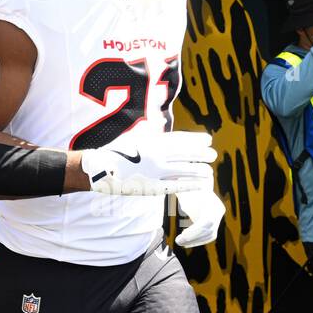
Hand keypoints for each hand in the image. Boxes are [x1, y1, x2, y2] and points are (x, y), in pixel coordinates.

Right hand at [81, 130, 215, 195]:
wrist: (99, 169)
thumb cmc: (115, 152)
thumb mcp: (134, 138)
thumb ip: (150, 134)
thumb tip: (160, 126)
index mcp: (153, 141)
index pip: (180, 139)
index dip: (196, 140)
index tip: (208, 140)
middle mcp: (157, 154)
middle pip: (185, 153)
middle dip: (201, 154)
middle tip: (213, 155)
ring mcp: (155, 171)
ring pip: (183, 170)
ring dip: (198, 170)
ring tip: (209, 171)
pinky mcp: (152, 186)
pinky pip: (175, 185)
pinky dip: (189, 185)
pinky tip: (200, 185)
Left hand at [175, 189, 225, 247]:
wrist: (195, 184)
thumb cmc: (187, 188)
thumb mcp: (183, 194)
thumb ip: (181, 205)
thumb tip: (178, 214)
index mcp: (212, 202)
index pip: (207, 221)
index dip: (195, 231)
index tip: (182, 236)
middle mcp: (219, 210)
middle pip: (210, 230)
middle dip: (193, 238)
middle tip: (178, 241)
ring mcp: (218, 216)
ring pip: (211, 234)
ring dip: (195, 241)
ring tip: (181, 242)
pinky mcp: (215, 222)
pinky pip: (209, 234)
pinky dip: (198, 240)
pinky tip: (187, 242)